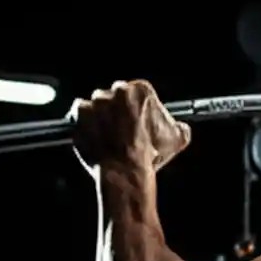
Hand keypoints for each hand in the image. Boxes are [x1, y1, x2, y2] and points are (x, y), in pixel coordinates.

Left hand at [68, 79, 190, 174]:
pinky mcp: (80, 112)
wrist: (125, 170)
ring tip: (109, 136)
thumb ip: (179, 127)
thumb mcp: (177, 140)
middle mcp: (117, 90)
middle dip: (119, 110)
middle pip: (117, 95)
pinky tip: (95, 135)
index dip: (140, 109)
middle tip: (124, 130)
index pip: (140, 93)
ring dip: (102, 115)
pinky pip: (80, 112)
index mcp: (142, 90)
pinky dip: (85, 122)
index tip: (139, 121)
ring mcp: (97, 100)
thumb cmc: (151, 154)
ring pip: (98, 103)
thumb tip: (180, 127)